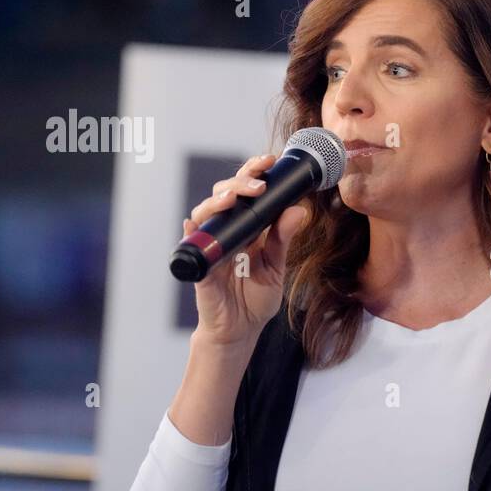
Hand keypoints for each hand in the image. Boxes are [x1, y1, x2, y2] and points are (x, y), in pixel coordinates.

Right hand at [183, 153, 308, 346]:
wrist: (240, 330)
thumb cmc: (256, 298)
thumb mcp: (276, 267)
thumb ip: (283, 240)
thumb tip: (300, 210)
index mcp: (248, 227)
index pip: (247, 191)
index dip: (254, 173)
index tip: (269, 160)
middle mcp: (227, 230)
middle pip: (226, 193)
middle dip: (240, 182)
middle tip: (258, 183)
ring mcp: (210, 244)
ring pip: (206, 211)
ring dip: (218, 201)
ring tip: (233, 199)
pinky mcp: (199, 262)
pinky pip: (190, 241)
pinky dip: (192, 229)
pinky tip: (193, 222)